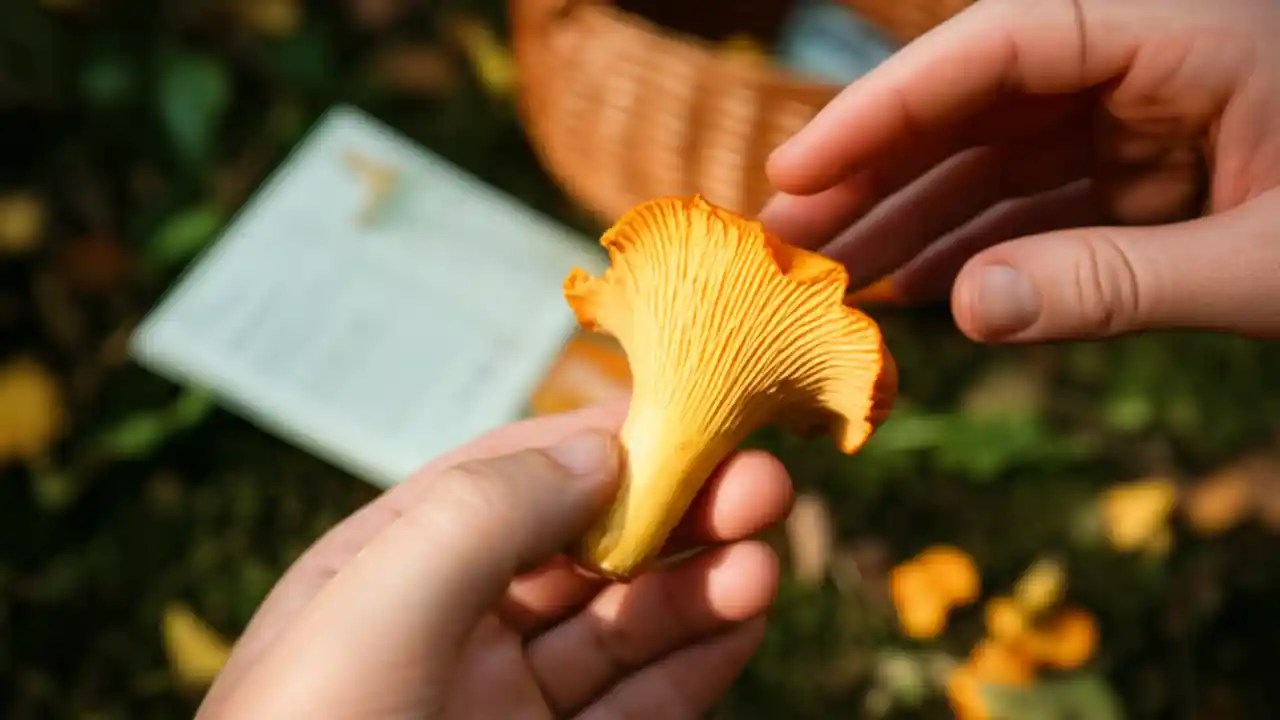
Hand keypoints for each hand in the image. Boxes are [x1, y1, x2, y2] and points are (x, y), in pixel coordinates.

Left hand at [195, 402, 792, 718]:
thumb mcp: (377, 607)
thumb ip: (485, 513)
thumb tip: (600, 449)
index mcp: (387, 569)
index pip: (508, 479)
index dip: (601, 442)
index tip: (688, 416)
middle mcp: (449, 630)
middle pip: (581, 548)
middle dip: (671, 510)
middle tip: (759, 483)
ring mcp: (501, 705)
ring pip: (620, 627)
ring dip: (697, 585)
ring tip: (765, 557)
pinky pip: (638, 707)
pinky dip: (697, 661)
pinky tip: (744, 617)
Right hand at [761, 0, 1279, 341]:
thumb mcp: (1272, 260)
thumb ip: (1117, 282)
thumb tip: (965, 316)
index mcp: (1186, 23)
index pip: (998, 47)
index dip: (881, 108)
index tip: (794, 168)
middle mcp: (1154, 53)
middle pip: (982, 101)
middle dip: (882, 171)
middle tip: (787, 237)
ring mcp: (1154, 111)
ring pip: (1006, 157)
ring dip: (923, 217)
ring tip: (838, 277)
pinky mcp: (1163, 165)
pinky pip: (1051, 200)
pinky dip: (991, 246)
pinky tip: (928, 288)